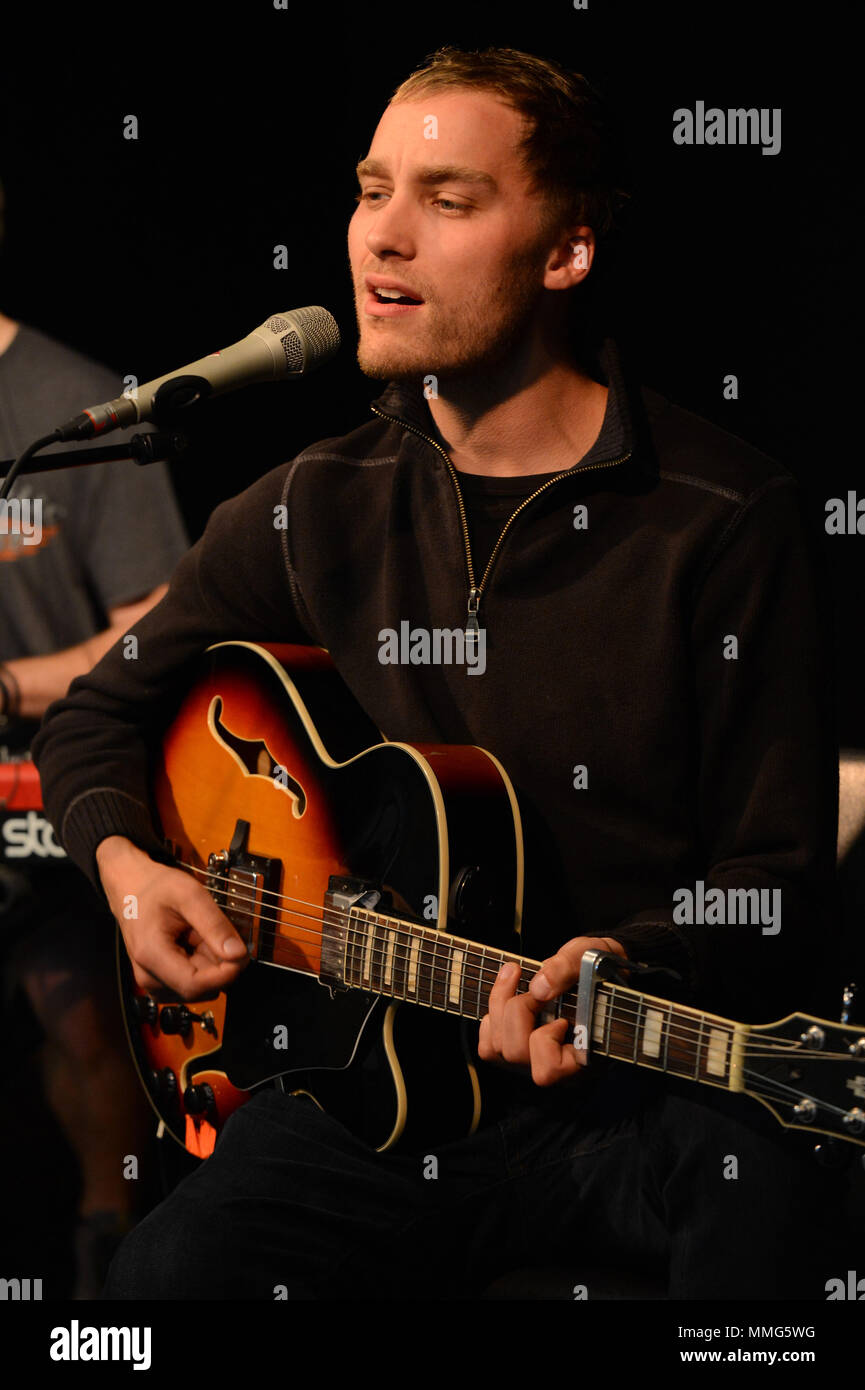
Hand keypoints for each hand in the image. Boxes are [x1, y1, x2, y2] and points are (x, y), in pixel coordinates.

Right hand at [96, 835, 248, 1000]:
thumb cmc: (156, 888)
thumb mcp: (190, 894)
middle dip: (220, 965)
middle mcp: (149, 978)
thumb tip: (238, 954)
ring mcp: (154, 984)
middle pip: (201, 988)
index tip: (240, 952)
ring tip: (201, 935)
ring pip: (201, 989)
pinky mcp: (161, 984)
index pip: (194, 985)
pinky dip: (203, 966)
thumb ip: (214, 924)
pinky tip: (196, 944)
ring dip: (212, 965)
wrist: (132, 889)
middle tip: (220, 933)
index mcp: (151, 955)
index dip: (225, 974)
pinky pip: (193, 984)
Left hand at [477, 935, 627, 1085]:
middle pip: (516, 1053)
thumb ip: (569, 967)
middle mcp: (558, 1070)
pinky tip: (508, 996)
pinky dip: (491, 1018)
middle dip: (518, 1010)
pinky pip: (487, 1046)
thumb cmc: (600, 968)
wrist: (595, 971)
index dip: (545, 1039)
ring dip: (499, 1007)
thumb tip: (538, 988)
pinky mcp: (515, 1053)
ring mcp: (535, 1063)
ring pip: (496, 1049)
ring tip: (515, 975)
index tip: (561, 1016)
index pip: (549, 1069)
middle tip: (535, 986)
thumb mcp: (593, 955)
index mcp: (584, 1057)